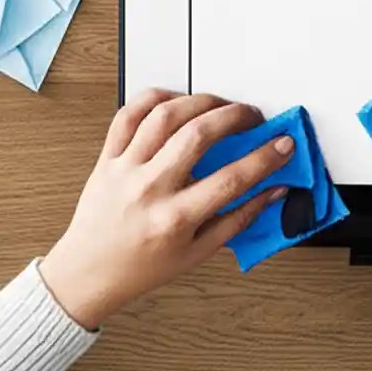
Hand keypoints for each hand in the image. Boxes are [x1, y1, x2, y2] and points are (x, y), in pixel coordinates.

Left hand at [39, 89, 293, 328]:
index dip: (265, 157)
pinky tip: (177, 101)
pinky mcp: (107, 157)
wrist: (88, 272)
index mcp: (174, 220)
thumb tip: (273, 191)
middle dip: (235, 116)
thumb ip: (239, 219)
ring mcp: (125, 169)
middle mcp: (149, 190)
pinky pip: (128, 114)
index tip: (283, 144)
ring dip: (200, 101)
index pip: (231, 179)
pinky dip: (155, 98)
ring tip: (220, 105)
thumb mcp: (198, 253)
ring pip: (164, 115)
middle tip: (253, 117)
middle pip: (198, 135)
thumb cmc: (141, 267)